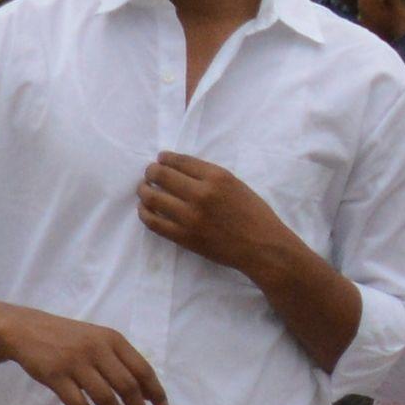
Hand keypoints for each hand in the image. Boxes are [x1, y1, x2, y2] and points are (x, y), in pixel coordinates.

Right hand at [0, 305, 169, 404]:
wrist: (29, 330)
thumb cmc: (70, 337)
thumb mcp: (99, 339)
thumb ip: (120, 359)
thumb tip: (145, 390)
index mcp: (113, 340)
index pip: (142, 368)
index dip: (154, 391)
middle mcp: (98, 350)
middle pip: (126, 385)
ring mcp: (76, 364)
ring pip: (105, 398)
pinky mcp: (56, 377)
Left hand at [136, 154, 307, 282]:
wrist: (260, 245)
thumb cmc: (254, 213)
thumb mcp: (236, 185)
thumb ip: (210, 177)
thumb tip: (182, 172)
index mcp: (217, 177)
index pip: (181, 161)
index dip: (166, 158)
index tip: (160, 159)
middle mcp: (200, 193)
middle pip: (162, 176)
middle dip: (151, 171)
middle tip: (149, 173)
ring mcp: (189, 216)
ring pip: (152, 198)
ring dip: (143, 190)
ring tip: (144, 189)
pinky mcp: (183, 236)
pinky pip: (154, 222)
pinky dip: (144, 213)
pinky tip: (145, 209)